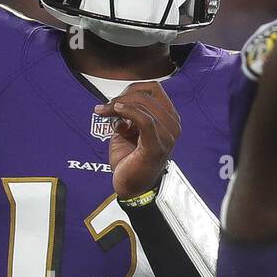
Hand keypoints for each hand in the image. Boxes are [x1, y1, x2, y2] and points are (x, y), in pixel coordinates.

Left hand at [100, 81, 180, 200]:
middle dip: (122, 96)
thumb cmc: (131, 162)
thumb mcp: (127, 132)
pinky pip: (144, 119)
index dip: (131, 89)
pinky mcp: (156, 146)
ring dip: (119, 104)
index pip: (154, 89)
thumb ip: (126, 115)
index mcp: (169, 119)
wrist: (131, 188)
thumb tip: (117, 104)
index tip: (114, 100)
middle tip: (105, 107)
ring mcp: (167, 136)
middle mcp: (173, 125)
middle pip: (148, 94)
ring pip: (143, 104)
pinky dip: (128, 111)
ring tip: (104, 112)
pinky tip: (115, 111)